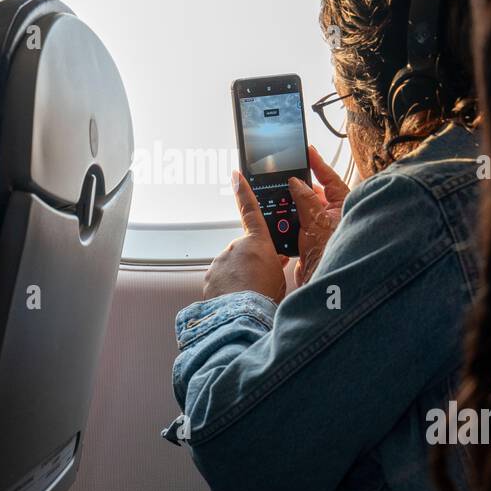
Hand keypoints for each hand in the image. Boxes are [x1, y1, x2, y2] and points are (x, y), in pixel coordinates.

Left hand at [202, 171, 287, 302]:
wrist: (244, 315)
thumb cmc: (266, 296)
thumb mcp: (281, 277)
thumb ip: (275, 264)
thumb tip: (275, 261)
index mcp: (257, 242)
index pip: (250, 210)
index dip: (243, 191)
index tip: (236, 175)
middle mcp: (235, 247)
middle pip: (243, 251)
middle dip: (249, 263)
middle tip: (259, 281)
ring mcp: (220, 262)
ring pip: (230, 267)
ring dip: (238, 278)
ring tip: (248, 294)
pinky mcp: (209, 277)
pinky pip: (220, 280)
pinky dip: (227, 288)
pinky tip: (236, 299)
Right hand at [288, 145, 348, 286]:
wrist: (323, 283)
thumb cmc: (332, 253)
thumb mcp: (316, 221)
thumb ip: (305, 199)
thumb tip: (296, 182)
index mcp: (344, 205)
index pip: (330, 178)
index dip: (318, 163)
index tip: (307, 150)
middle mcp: (335, 215)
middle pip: (315, 192)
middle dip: (300, 186)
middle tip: (287, 175)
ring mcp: (322, 228)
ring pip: (304, 208)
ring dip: (292, 205)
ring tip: (281, 198)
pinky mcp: (311, 240)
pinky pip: (297, 223)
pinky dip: (289, 220)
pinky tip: (281, 218)